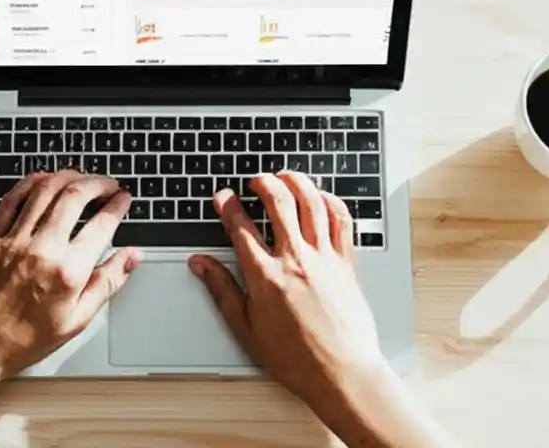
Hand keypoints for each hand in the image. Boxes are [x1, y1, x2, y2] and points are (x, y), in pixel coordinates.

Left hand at [0, 170, 141, 377]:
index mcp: (68, 271)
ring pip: (45, 189)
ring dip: (67, 175)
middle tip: (107, 183)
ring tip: (80, 176)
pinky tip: (43, 179)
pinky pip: (13, 199)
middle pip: (75, 195)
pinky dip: (30, 182)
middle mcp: (43, 249)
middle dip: (97, 182)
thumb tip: (130, 257)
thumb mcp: (77, 320)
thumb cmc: (25, 338)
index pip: (102, 224)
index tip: (123, 199)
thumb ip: (107, 283)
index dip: (117, 206)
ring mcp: (15, 240)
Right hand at [190, 171, 383, 413]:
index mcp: (267, 277)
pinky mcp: (347, 264)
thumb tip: (201, 265)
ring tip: (285, 176)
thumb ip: (222, 290)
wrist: (342, 373)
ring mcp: (325, 259)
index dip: (228, 206)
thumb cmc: (297, 358)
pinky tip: (321, 196)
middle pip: (279, 203)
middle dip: (263, 183)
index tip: (223, 197)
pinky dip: (330, 201)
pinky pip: (341, 220)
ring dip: (296, 182)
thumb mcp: (246, 328)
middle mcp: (296, 261)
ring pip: (311, 203)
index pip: (240, 228)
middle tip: (255, 180)